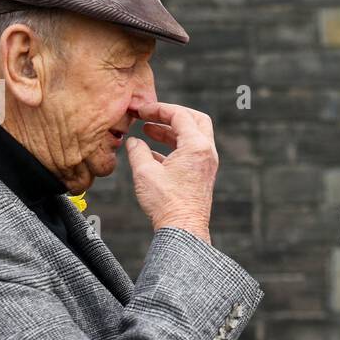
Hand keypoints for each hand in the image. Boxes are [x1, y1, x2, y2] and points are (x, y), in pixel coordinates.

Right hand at [125, 101, 218, 240]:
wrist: (182, 230)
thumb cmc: (166, 203)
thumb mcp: (144, 172)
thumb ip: (137, 151)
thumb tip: (133, 141)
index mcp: (197, 146)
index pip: (180, 115)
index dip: (158, 109)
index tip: (141, 111)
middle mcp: (207, 152)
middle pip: (194, 120)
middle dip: (172, 115)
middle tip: (152, 115)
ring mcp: (207, 165)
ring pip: (192, 138)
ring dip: (170, 132)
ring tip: (148, 131)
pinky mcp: (202, 176)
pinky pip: (189, 153)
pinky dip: (173, 148)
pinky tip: (152, 153)